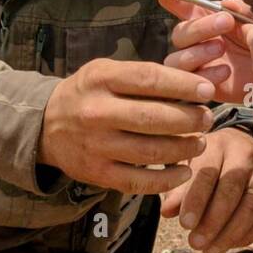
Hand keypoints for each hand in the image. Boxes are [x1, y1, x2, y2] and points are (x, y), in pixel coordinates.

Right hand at [38, 58, 214, 194]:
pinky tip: (184, 171)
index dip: (183, 85)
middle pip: (152, 118)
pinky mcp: (96, 173)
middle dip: (189, 120)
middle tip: (208, 119)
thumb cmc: (90, 92)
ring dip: (183, 149)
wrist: (45, 125)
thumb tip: (196, 84)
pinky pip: (138, 182)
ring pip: (149, 152)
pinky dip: (166, 180)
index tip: (207, 92)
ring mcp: (95, 145)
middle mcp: (96, 112)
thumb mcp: (108, 71)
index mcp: (101, 78)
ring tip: (199, 143)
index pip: (149, 79)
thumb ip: (145, 76)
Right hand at [156, 0, 252, 103]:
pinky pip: (190, 81)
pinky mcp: (199, 86)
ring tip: (222, 48)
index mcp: (202, 21)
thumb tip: (227, 3)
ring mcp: (194, 66)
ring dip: (198, 52)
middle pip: (179, 33)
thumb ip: (243, 11)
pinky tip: (226, 71)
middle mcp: (193, 42)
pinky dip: (207, 74)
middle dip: (200, 26)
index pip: (180, 7)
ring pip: (176, 59)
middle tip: (227, 21)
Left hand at [160, 127, 252, 252]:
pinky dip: (249, 235)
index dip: (196, 200)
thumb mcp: (189, 164)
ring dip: (230, 234)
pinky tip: (230, 245)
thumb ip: (178, 188)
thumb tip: (168, 211)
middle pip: (232, 190)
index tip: (185, 224)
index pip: (207, 173)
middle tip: (195, 243)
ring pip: (251, 206)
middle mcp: (245, 155)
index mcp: (219, 145)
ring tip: (210, 251)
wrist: (242, 144)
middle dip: (213, 221)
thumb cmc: (210, 159)